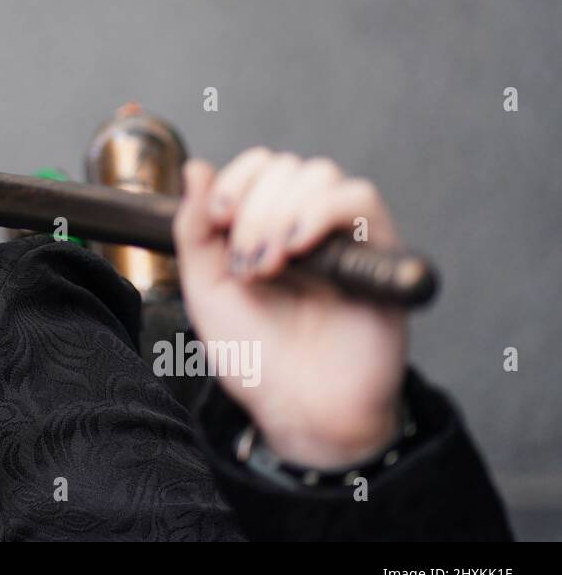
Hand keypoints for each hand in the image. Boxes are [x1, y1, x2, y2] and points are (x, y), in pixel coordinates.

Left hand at [171, 148, 407, 466]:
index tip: (217, 218)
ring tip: (269, 267)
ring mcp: (344, 236)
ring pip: (319, 175)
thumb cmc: (256, 357)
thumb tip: (195, 168)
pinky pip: (360, 200)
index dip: (235, 180)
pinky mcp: (380, 253)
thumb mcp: (206, 288)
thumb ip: (194, 229)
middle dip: (253, 209)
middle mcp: (306, 224)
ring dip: (281, 213)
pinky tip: (297, 248)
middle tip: (246, 263)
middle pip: (285, 167)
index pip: (258, 166)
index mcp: (266, 226)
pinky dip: (321, 211)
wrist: (299, 408)